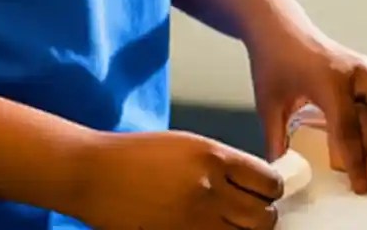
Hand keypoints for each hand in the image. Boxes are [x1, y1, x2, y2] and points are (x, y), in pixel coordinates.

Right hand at [69, 130, 282, 229]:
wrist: (95, 173)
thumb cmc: (138, 155)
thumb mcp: (190, 145)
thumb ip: (225, 164)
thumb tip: (257, 184)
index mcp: (214, 158)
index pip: (269, 182)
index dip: (272, 190)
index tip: (267, 192)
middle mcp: (209, 191)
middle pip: (263, 217)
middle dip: (262, 216)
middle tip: (253, 213)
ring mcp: (193, 221)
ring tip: (231, 224)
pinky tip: (210, 229)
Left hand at [248, 23, 366, 194]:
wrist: (278, 27)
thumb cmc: (273, 62)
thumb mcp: (268, 104)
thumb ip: (276, 140)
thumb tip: (283, 171)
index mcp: (328, 81)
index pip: (348, 127)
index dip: (355, 160)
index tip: (360, 185)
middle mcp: (353, 71)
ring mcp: (364, 66)